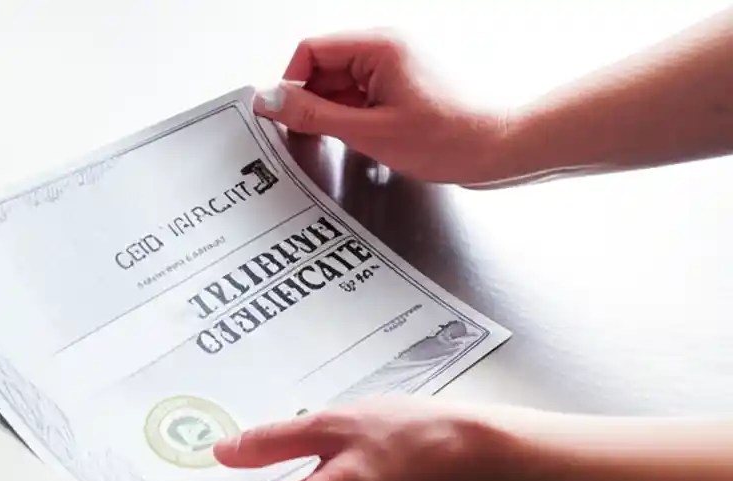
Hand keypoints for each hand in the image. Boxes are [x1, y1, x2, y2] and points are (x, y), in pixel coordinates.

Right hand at [254, 32, 510, 185]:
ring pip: (338, 83)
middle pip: (322, 66)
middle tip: (313, 136)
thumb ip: (312, 114)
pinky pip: (357, 93)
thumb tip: (268, 101)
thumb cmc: (447, 138)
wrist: (497, 149)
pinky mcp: (399, 83)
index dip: (290, 84)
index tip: (281, 116)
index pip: (310, 51)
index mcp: (378, 45)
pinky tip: (362, 138)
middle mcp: (385, 46)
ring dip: (331, 111)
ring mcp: (392, 64)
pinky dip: (349, 115)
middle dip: (310, 101)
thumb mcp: (368, 131)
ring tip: (351, 140)